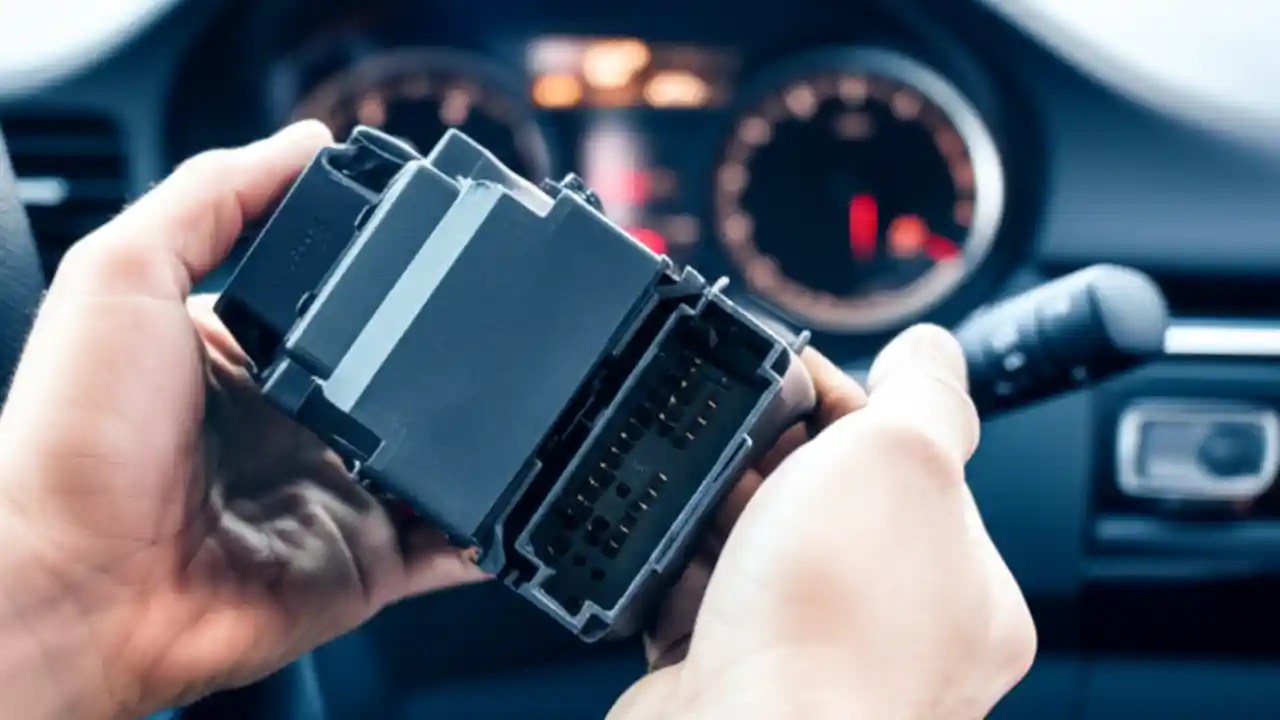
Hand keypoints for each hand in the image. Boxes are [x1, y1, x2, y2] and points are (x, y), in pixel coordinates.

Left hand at [0, 121, 484, 719]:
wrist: (72, 589)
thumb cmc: (71, 441)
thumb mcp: (122, 275)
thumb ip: (212, 198)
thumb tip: (303, 143)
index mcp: (252, 358)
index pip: (348, 305)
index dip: (397, 281)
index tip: (450, 250)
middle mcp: (302, 428)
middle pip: (408, 384)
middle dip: (460, 363)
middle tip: (511, 331)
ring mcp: (339, 499)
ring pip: (443, 463)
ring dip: (490, 442)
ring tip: (535, 406)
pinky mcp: (365, 566)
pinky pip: (449, 549)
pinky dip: (493, 531)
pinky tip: (522, 498)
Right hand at [610, 326, 1035, 718]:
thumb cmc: (835, 635)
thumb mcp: (904, 459)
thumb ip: (926, 393)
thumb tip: (932, 349)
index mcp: (963, 585)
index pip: (910, 466)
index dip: (847, 408)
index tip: (794, 381)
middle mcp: (893, 632)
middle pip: (826, 504)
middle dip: (773, 461)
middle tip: (738, 444)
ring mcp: (806, 658)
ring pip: (757, 552)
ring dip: (719, 513)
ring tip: (695, 497)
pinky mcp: (729, 676)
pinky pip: (699, 602)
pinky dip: (676, 571)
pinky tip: (662, 554)